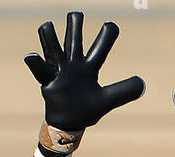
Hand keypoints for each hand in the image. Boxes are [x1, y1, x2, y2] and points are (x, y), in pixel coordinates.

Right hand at [25, 11, 144, 133]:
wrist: (68, 123)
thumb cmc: (86, 109)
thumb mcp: (107, 101)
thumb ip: (124, 92)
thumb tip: (143, 83)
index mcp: (89, 67)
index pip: (100, 47)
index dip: (107, 35)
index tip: (111, 26)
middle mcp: (74, 63)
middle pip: (74, 37)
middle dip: (75, 23)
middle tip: (76, 15)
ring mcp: (59, 69)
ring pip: (53, 45)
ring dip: (49, 35)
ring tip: (47, 26)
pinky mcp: (47, 79)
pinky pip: (39, 68)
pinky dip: (34, 61)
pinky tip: (32, 55)